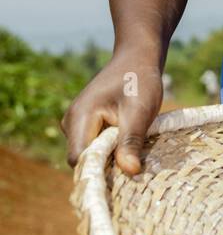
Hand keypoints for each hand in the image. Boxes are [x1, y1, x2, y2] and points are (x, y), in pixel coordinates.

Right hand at [62, 51, 163, 175]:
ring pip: (91, 154)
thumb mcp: (139, 112)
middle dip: (108, 165)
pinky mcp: (86, 125)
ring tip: (134, 147)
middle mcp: (71, 123)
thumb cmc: (139, 80)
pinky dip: (112, 148)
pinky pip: (95, 146)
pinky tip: (129, 141)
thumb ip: (131, 141)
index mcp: (79, 118)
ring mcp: (77, 124)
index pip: (79, 159)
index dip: (99, 172)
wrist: (137, 58)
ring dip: (112, 157)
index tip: (124, 176)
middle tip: (135, 163)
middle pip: (85, 159)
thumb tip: (130, 171)